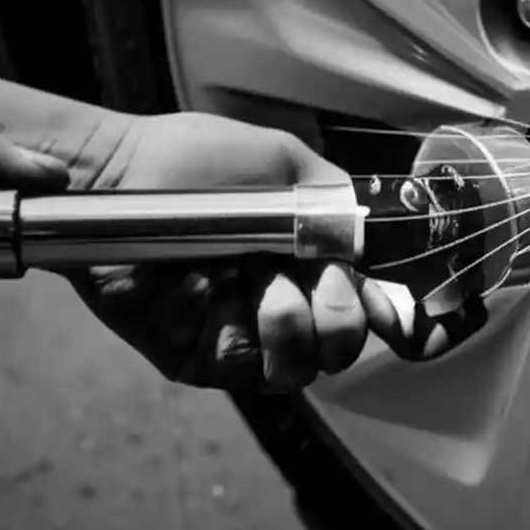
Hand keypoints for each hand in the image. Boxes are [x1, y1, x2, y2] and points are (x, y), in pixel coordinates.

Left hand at [64, 112, 418, 391]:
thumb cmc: (195, 160)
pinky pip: (235, 366)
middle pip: (340, 349)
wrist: (120, 174)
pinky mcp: (195, 356)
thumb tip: (372, 250)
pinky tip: (204, 290)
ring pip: (295, 369)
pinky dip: (228, 329)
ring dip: (288, 325)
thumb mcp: (285, 163)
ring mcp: (240, 333)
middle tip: (316, 282)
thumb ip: (336, 205)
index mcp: (313, 262)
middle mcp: (284, 302)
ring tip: (258, 286)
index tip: (409, 324)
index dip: (399, 322)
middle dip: (340, 320)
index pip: (372, 309)